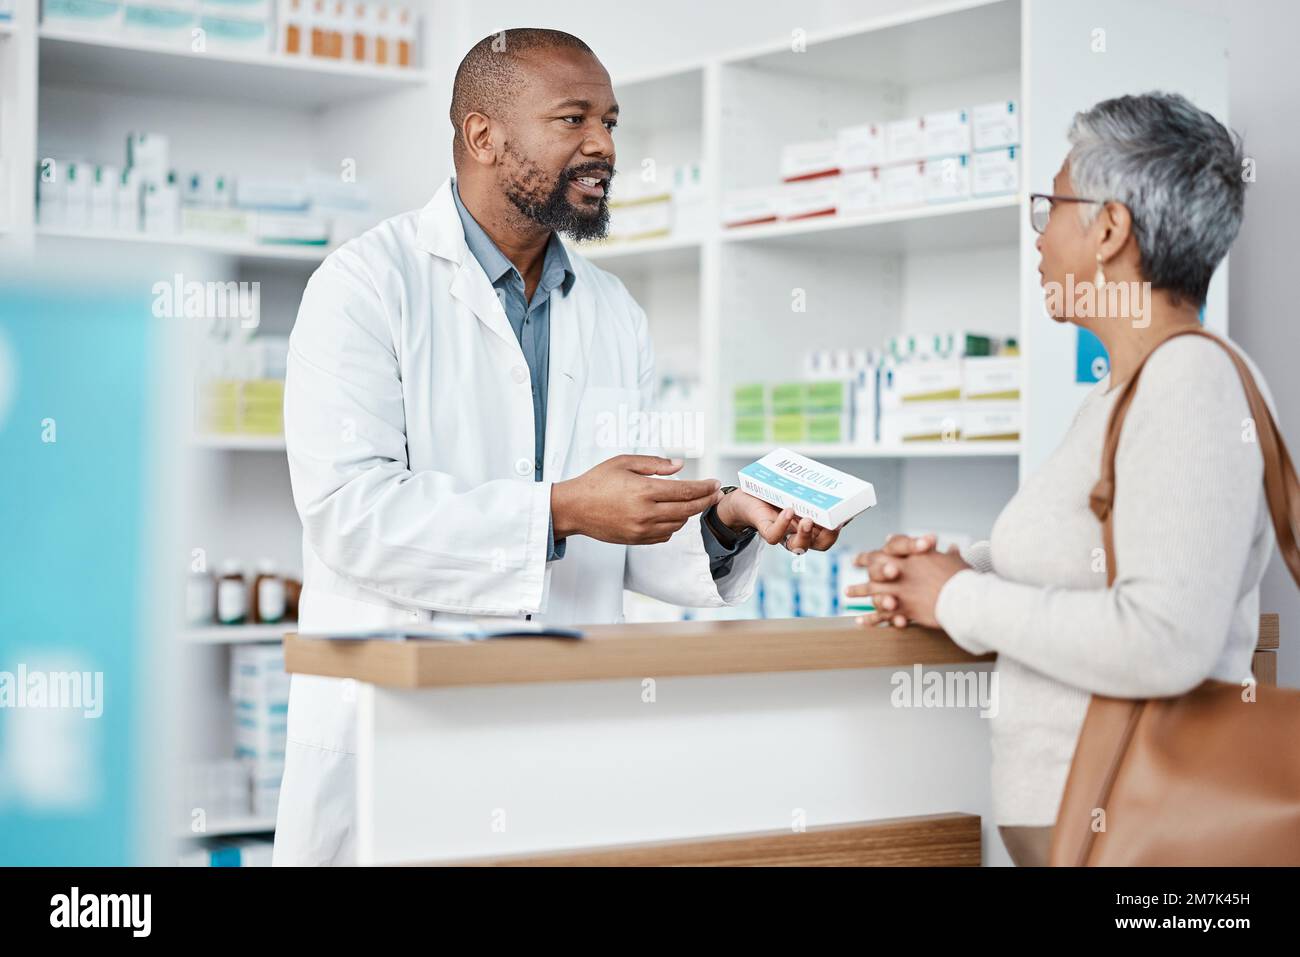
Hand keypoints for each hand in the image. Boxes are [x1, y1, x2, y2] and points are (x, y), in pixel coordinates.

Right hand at [551, 455, 723, 545]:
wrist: (574, 508)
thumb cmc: (597, 481)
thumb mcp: (624, 462)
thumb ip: (655, 464)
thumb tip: (679, 466)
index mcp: (644, 490)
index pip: (685, 491)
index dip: (704, 488)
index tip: (715, 484)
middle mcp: (646, 512)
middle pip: (688, 509)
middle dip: (705, 501)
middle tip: (715, 494)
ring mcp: (642, 529)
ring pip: (679, 524)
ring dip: (688, 513)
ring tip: (690, 501)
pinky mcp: (637, 540)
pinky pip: (665, 535)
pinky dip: (673, 525)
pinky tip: (671, 514)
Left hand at [715, 489, 842, 552]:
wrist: (743, 497)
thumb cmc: (772, 493)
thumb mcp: (795, 489)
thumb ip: (812, 488)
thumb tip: (835, 479)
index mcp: (811, 525)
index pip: (831, 532)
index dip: (841, 526)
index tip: (847, 514)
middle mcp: (799, 533)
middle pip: (821, 545)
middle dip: (829, 537)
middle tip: (833, 524)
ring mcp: (783, 534)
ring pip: (798, 546)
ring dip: (806, 536)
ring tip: (808, 520)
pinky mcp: (766, 530)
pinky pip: (775, 536)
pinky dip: (783, 525)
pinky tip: (788, 511)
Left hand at [847, 533, 968, 628]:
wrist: (961, 599)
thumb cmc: (961, 579)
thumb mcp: (955, 561)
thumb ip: (949, 554)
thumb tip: (951, 547)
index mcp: (914, 556)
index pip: (898, 544)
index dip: (890, 543)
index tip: (887, 540)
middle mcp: (901, 571)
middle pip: (877, 564)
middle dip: (866, 562)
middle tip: (855, 560)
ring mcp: (898, 590)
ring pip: (872, 590)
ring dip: (858, 591)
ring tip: (847, 591)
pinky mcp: (900, 609)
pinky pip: (881, 614)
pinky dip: (870, 619)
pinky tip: (859, 621)